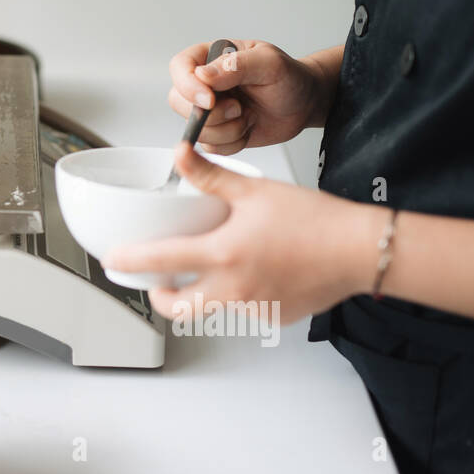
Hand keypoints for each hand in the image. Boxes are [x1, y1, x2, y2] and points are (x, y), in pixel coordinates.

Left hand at [107, 144, 386, 324]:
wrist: (360, 250)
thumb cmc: (315, 220)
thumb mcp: (256, 191)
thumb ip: (212, 176)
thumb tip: (180, 155)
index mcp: (224, 255)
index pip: (161, 262)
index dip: (130, 262)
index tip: (113, 260)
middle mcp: (234, 289)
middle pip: (179, 309)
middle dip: (161, 297)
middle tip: (158, 282)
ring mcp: (255, 309)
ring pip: (213, 310)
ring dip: (204, 294)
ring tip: (215, 268)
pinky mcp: (275, 318)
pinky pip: (246, 311)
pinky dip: (240, 296)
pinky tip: (256, 274)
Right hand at [167, 40, 332, 154]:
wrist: (304, 104)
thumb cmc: (289, 78)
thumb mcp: (270, 63)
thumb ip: (237, 65)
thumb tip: (202, 75)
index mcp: (210, 57)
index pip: (180, 67)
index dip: (188, 86)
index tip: (210, 100)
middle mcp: (204, 83)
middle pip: (179, 102)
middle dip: (211, 114)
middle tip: (239, 109)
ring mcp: (208, 109)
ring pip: (195, 128)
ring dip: (226, 130)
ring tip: (248, 116)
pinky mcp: (216, 132)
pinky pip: (210, 147)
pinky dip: (232, 143)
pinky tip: (247, 128)